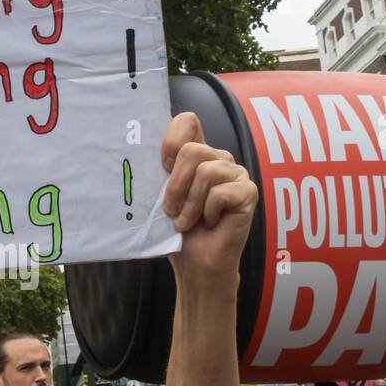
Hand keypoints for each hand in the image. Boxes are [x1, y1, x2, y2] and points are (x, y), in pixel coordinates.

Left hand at [160, 112, 257, 284]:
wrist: (196, 264)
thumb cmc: (178, 231)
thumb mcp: (160, 196)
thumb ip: (157, 170)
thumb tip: (136, 149)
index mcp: (196, 154)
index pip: (187, 121)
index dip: (171, 139)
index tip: (162, 167)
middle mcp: (218, 158)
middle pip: (192, 150)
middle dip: (175, 184)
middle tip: (171, 209)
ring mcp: (236, 173)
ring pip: (206, 171)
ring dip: (190, 203)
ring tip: (187, 221)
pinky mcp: (248, 191)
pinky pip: (220, 192)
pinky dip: (208, 212)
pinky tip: (211, 222)